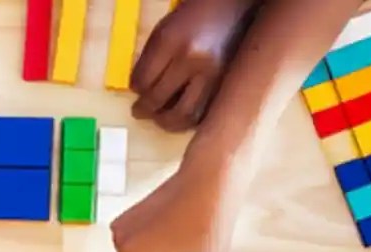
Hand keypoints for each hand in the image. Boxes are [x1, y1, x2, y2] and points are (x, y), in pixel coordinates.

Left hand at [131, 0, 257, 131]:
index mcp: (171, 41)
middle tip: (139, 112)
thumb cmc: (195, 15)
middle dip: (145, 110)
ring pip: (184, 114)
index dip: (136, 90)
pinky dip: (190, 120)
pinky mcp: (227, 85)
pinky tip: (181, 115)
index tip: (136, 91)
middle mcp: (192, 60)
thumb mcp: (164, 29)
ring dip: (167, 122)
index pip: (143, 81)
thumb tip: (139, 91)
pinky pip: (205, 114)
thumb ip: (150, 59)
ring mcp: (213, 75)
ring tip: (160, 118)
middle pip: (159, 100)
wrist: (235, 7)